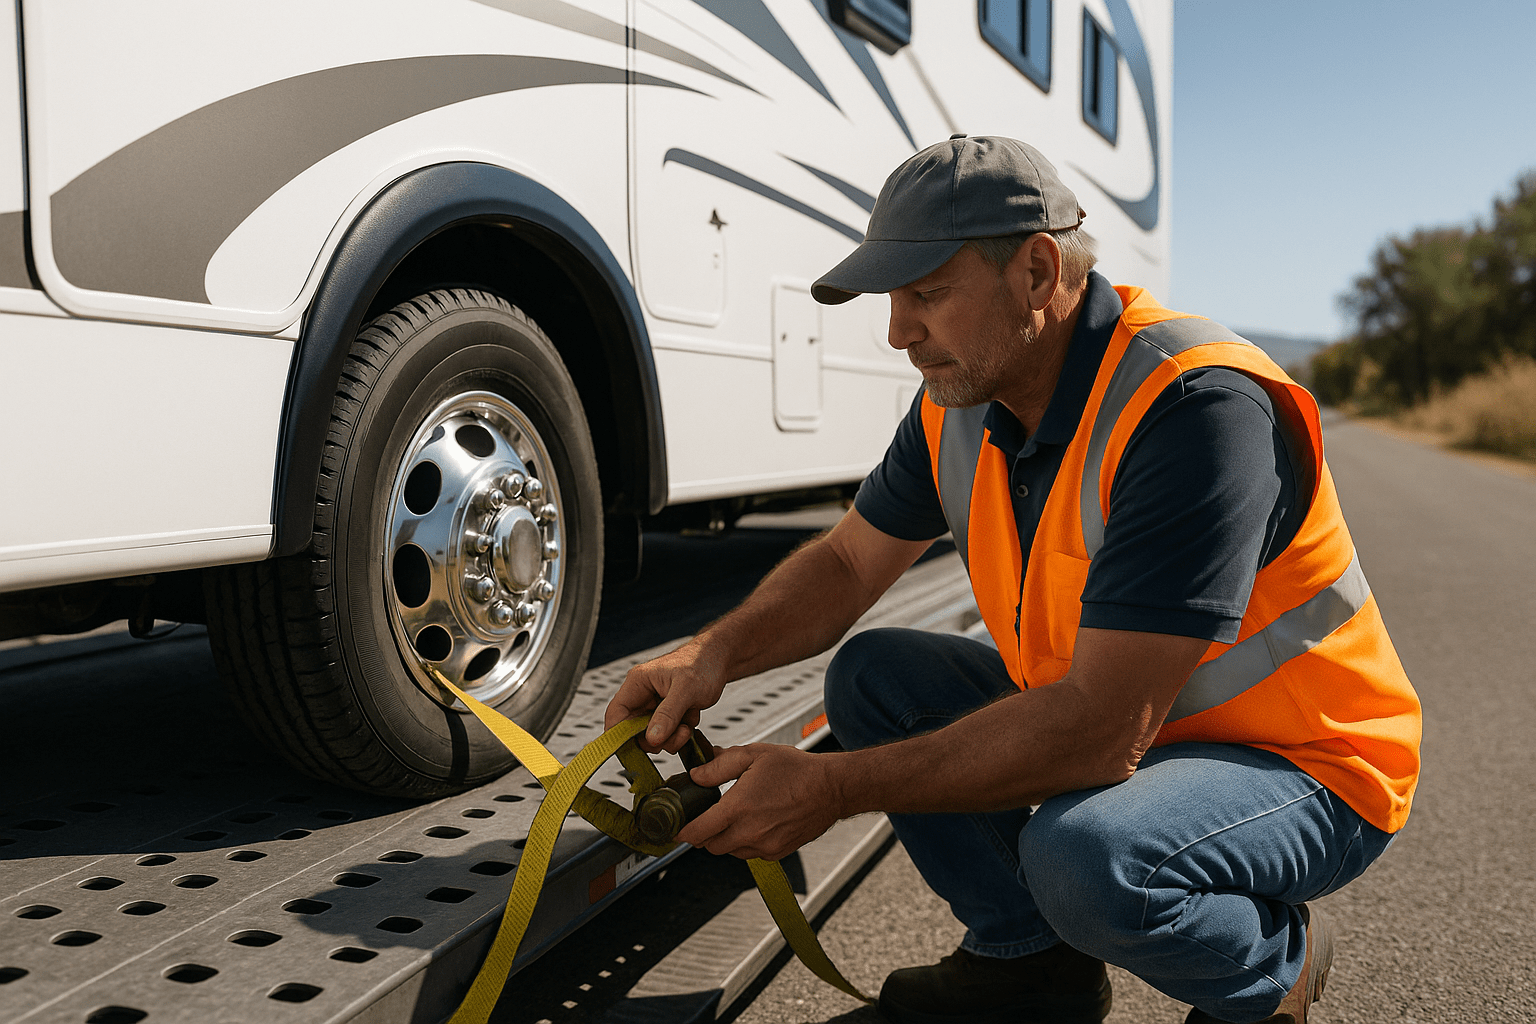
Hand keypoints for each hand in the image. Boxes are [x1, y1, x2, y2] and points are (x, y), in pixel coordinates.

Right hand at [604, 641, 726, 751]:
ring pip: (652, 735)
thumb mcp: (686, 689)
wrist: (720, 660)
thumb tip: (652, 738)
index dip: (618, 736)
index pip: (616, 714)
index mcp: (638, 683)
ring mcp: (655, 705)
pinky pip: (667, 734)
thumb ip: (668, 714)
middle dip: (655, 739)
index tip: (632, 751)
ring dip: (671, 737)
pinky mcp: (668, 713)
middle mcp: (643, 695)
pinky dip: (680, 733)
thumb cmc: (702, 663)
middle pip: (633, 730)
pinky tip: (691, 718)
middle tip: (675, 735)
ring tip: (687, 724)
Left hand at [677, 744, 844, 860]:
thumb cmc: (797, 769)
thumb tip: (696, 775)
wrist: (832, 788)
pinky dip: (746, 843)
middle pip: (711, 846)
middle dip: (704, 834)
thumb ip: (719, 765)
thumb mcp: (754, 755)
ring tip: (738, 815)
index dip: (682, 833)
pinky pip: (751, 854)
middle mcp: (750, 832)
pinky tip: (757, 822)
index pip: (698, 832)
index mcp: (739, 807)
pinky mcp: (778, 852)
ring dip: (726, 839)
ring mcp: (765, 846)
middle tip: (708, 817)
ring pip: (731, 851)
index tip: (676, 830)